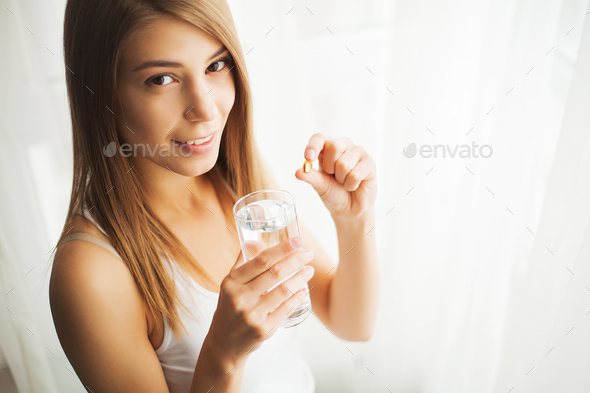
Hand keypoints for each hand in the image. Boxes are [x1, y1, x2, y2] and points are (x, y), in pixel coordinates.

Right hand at [205, 237, 314, 364]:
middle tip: (308, 253)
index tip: (297, 241)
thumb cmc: (230, 308)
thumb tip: (256, 241)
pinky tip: (304, 289)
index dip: (282, 249)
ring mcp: (252, 314)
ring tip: (309, 270)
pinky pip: (286, 309)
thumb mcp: (229, 284)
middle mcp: (240, 297)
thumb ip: (242, 262)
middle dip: (295, 260)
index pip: (261, 260)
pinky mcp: (263, 329)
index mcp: (231, 282)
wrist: (224, 344)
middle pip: (275, 273)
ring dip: (300, 278)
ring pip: (283, 290)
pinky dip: (297, 297)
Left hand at [295, 133, 376, 219]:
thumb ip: (310, 177)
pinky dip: (351, 185)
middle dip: (330, 167)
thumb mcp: (319, 185)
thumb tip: (298, 172)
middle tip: (334, 176)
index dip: (313, 146)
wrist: (349, 209)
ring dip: (341, 179)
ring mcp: (358, 152)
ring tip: (345, 182)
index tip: (308, 158)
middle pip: (333, 145)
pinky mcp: (370, 163)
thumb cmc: (334, 193)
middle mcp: (344, 145)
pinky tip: (354, 185)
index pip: (319, 138)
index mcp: (328, 147)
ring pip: (344, 163)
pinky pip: (355, 174)